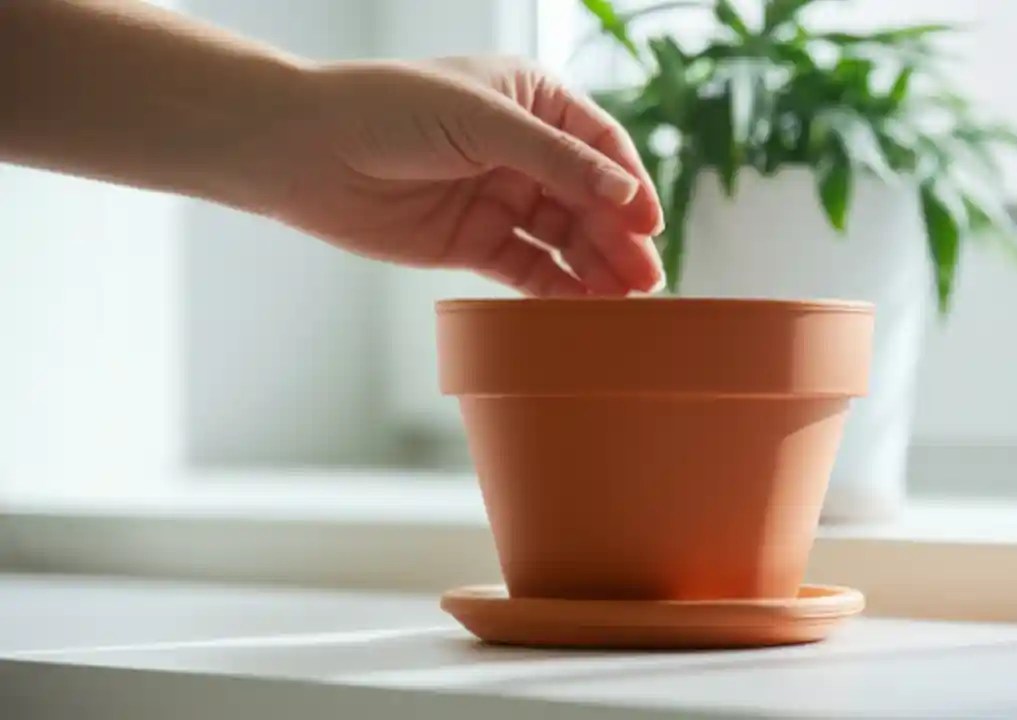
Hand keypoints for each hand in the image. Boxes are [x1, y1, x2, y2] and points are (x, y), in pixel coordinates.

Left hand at [266, 57, 665, 296]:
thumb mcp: (484, 121)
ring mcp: (500, 197)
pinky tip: (583, 307)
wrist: (307, 152)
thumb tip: (626, 194)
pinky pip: (529, 268)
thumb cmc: (391, 110)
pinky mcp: (474, 242)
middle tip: (647, 278)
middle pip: (588, 198)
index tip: (650, 225)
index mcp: (533, 100)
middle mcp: (523, 149)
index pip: (600, 145)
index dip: (628, 184)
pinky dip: (557, 288)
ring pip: (564, 238)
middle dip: (619, 237)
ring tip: (626, 301)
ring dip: (596, 267)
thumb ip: (559, 160)